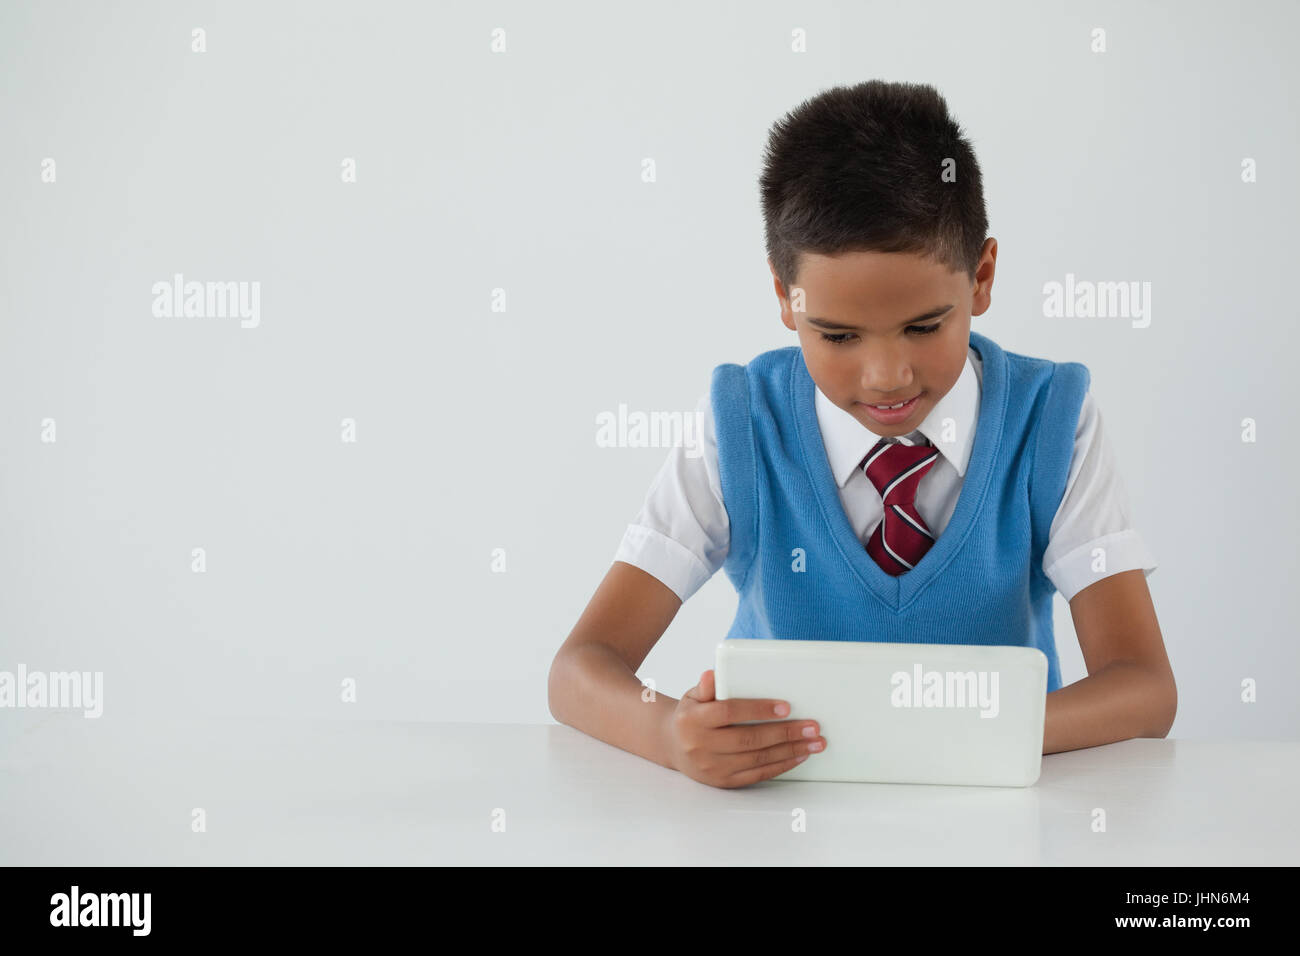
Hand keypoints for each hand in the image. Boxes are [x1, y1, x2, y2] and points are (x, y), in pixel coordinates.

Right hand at [664, 669, 825, 788]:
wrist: (673, 745)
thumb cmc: (691, 715)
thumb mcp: (693, 696)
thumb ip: (707, 686)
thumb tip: (712, 674)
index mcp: (693, 720)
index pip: (729, 712)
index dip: (758, 710)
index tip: (786, 706)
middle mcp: (701, 746)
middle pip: (749, 739)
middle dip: (785, 733)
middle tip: (812, 726)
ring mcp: (713, 768)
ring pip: (757, 759)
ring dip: (790, 750)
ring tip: (814, 742)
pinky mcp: (724, 782)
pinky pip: (757, 774)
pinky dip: (781, 765)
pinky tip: (799, 755)